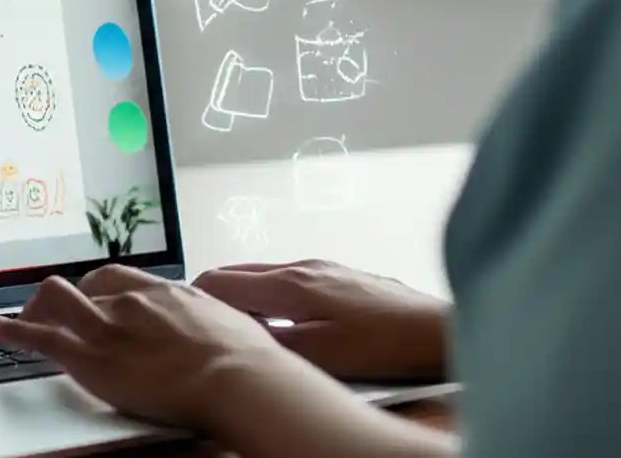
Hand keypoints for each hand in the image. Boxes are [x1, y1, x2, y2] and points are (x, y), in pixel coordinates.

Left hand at [0, 264, 286, 428]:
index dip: (97, 288)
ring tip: (25, 320)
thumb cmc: (246, 360)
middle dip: (69, 298)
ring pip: (56, 300)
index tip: (92, 298)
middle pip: (85, 284)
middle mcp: (131, 298)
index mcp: (165, 290)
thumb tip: (218, 330)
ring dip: (38, 309)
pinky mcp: (91, 357)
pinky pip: (42, 337)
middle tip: (60, 315)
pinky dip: (13, 331)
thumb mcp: (230, 326)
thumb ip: (209, 323)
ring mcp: (108, 325)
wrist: (237, 376)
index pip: (117, 277)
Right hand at [193, 259, 448, 381]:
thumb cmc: (384, 345)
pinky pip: (293, 280)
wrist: (438, 330)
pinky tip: (286, 319)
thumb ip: (268, 339)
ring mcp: (324, 268)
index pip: (220, 280)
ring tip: (241, 324)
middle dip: (214, 293)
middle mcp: (302, 266)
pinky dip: (274, 295)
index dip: (194, 298)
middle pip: (239, 272)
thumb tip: (232, 332)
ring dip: (246, 295)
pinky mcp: (343, 277)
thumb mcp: (317, 354)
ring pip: (267, 275)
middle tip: (202, 320)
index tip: (183, 316)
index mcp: (289, 284)